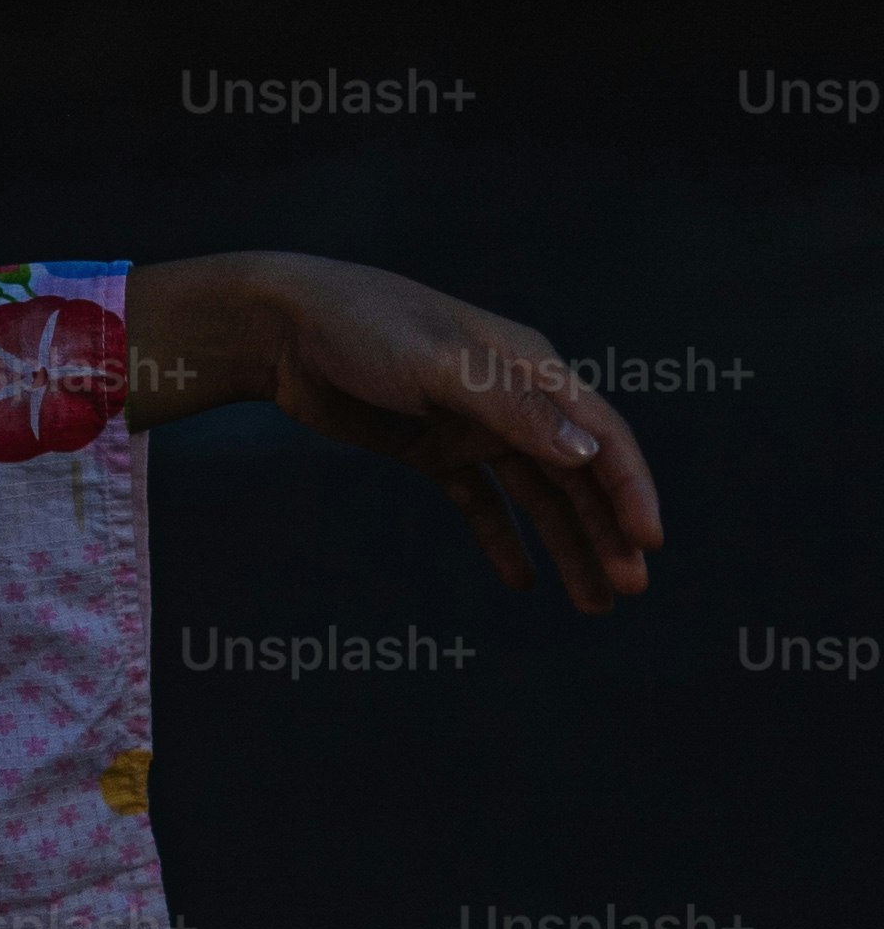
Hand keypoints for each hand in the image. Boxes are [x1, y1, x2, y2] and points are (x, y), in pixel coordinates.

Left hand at [125, 251, 664, 611]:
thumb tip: (587, 453)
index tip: (649, 542)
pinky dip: (501, 537)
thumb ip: (510, 409)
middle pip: (577, 474)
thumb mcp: (438, 365)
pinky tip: (521, 579)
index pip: (602, 436)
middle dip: (607, 530)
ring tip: (593, 602)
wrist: (279, 326)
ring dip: (567, 544)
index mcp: (530, 369)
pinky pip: (478, 501)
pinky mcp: (428, 447)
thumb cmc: (363, 328)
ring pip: (535, 495)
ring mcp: (470, 425)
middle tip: (629, 589)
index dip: (632, 489)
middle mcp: (512, 398)